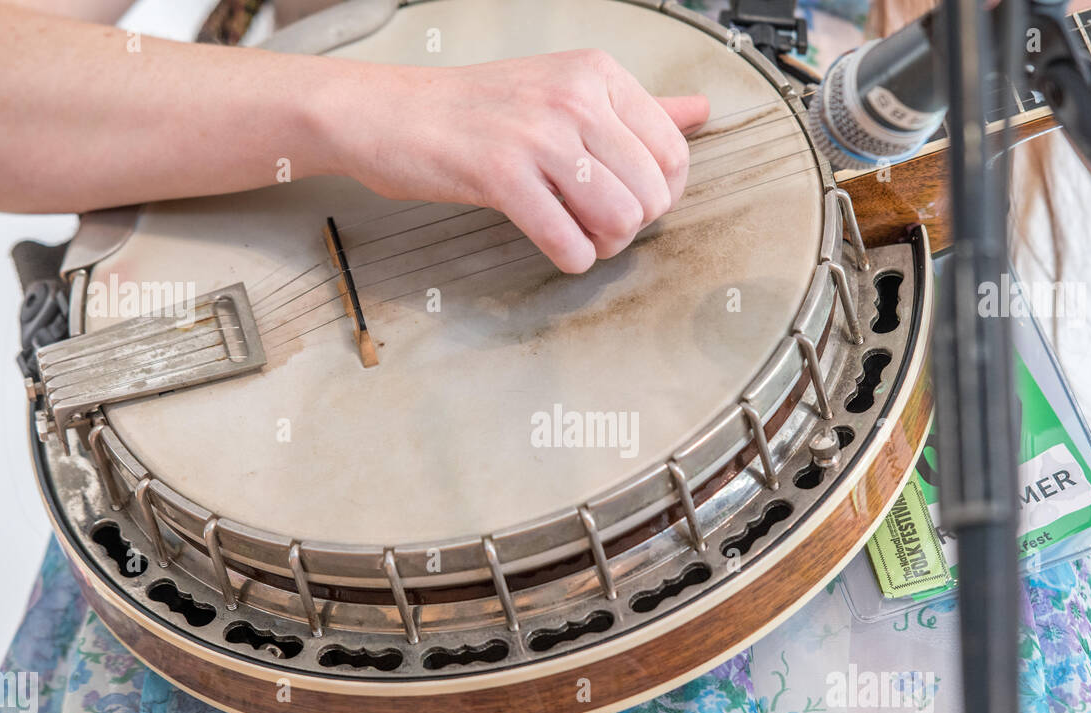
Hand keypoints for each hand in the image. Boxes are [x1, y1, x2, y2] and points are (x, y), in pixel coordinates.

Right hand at [323, 49, 709, 272]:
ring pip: (620, 220)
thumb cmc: (478, 108)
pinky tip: (558, 248)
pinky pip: (569, 241)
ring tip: (579, 237)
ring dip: (604, 246)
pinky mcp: (501, 176)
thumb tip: (699, 112)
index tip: (629, 201)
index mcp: (597, 74)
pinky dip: (572, 259)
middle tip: (598, 225)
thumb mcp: (564, 89)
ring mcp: (538, 135)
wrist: (391, 113)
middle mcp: (574, 97)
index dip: (661, 195)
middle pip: (652, 193)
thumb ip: (637, 107)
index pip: (673, 151)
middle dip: (633, 226)